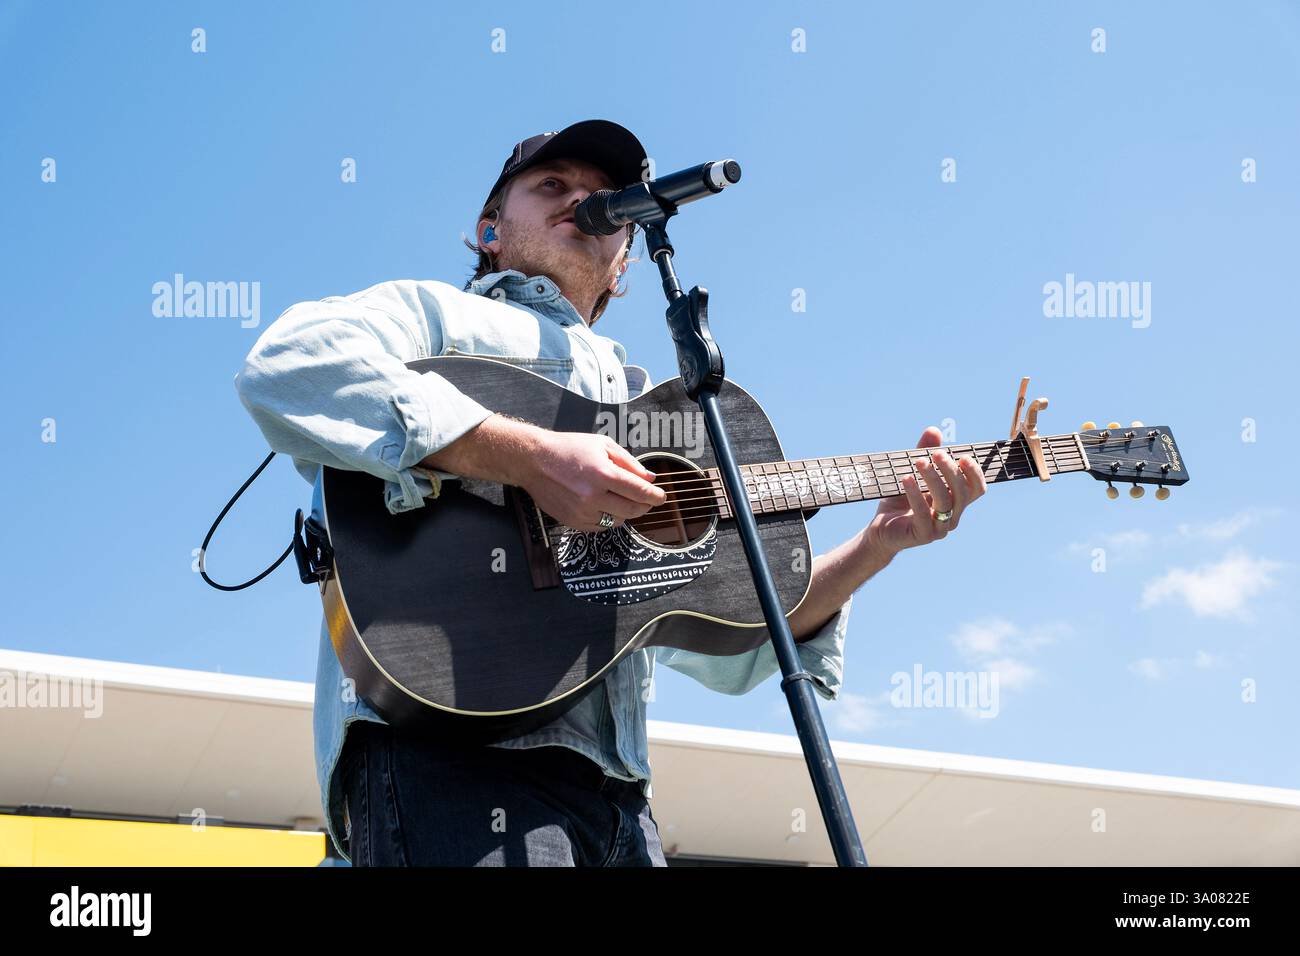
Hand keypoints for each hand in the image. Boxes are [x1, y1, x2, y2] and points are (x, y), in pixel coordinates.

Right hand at [522, 431, 666, 532]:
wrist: (534, 460)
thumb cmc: (568, 449)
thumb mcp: (602, 445)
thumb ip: (629, 463)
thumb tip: (649, 478)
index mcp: (603, 474)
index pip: (639, 491)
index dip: (655, 496)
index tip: (661, 497)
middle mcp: (592, 496)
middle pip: (632, 510)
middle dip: (645, 506)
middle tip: (647, 500)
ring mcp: (581, 512)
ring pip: (617, 521)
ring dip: (626, 512)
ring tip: (621, 498)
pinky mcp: (572, 521)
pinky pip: (600, 527)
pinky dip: (608, 519)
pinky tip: (605, 506)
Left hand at [864, 426, 985, 555]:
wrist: (882, 529)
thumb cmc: (900, 501)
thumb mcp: (912, 474)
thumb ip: (924, 454)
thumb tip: (934, 430)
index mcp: (956, 502)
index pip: (976, 489)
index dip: (975, 473)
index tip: (963, 456)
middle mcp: (953, 515)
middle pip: (962, 493)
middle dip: (951, 471)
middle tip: (937, 454)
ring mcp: (940, 528)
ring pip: (945, 502)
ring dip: (933, 479)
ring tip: (919, 462)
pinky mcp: (923, 535)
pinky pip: (923, 514)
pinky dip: (915, 495)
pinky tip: (906, 479)